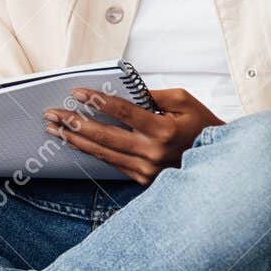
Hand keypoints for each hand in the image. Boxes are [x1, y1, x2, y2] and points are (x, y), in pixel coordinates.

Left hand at [43, 87, 221, 184]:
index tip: (77, 92)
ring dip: (76, 139)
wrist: (217, 161)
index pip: (123, 112)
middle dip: (74, 123)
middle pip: (104, 136)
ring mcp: (146, 169)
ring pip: (102, 153)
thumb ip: (152, 96)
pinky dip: (92, 152)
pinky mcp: (143, 179)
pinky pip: (111, 163)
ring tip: (55, 129)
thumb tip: (124, 91)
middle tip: (53, 113)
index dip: (98, 101)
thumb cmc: (202, 127)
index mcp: (163, 130)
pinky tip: (76, 142)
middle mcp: (152, 153)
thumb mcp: (184, 101)